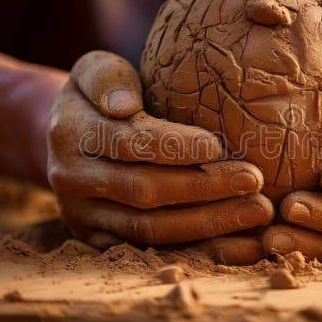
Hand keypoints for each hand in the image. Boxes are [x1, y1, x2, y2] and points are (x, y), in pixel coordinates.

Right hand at [48, 51, 273, 246]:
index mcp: (70, 132)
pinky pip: (152, 251)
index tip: (218, 147)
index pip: (130, 143)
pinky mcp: (98, 240)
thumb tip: (123, 106)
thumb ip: (108, 77)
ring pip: (150, 229)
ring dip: (208, 224)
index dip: (174, 147)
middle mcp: (71, 179)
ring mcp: (83, 215)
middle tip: (253, 180)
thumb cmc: (100, 94)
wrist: (65, 134)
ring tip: (256, 211)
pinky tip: (238, 242)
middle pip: (144, 191)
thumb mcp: (95, 70)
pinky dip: (197, 250)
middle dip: (203, 187)